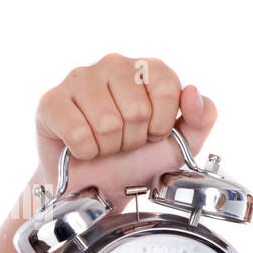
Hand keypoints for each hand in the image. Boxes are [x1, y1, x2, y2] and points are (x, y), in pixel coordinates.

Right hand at [34, 53, 218, 209]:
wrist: (99, 188)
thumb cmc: (139, 159)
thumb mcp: (181, 144)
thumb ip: (201, 118)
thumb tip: (193, 92)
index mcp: (148, 68)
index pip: (168, 91)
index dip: (162, 125)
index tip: (152, 135)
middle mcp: (114, 64)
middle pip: (136, 110)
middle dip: (134, 140)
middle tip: (125, 144)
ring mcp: (79, 78)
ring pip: (107, 122)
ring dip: (109, 147)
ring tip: (105, 146)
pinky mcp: (51, 101)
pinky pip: (78, 132)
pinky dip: (85, 152)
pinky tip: (82, 148)